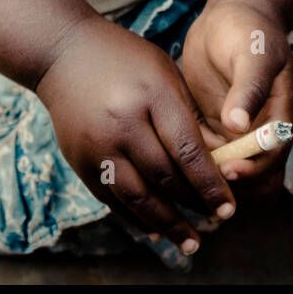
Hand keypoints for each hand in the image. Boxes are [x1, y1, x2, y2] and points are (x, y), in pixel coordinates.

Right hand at [35, 16, 237, 253]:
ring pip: (138, 197)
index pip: (187, 150)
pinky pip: (112, 199)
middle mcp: (122, 122)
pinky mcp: (80, 160)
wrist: (64, 52)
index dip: (210, 184)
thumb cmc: (125, 58)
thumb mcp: (165, 72)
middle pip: (165, 177)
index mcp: (151, 93)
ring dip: (168, 224)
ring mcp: (97, 144)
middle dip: (194, 204)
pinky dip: (136, 217)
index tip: (229, 206)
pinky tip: (156, 228)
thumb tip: (218, 164)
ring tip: (191, 241)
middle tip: (217, 220)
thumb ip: (190, 117)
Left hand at [180, 0, 292, 200]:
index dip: (253, 170)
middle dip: (229, 182)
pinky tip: (172, 136)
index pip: (272, 159)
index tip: (228, 168)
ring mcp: (234, 132)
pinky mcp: (211, 126)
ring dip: (207, 170)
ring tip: (182, 150)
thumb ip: (249, 87)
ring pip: (224, 170)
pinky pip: (203, 153)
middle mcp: (259, 132)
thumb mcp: (254, 53)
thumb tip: (239, 124)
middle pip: (253, 179)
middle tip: (200, 169)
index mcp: (278, 118)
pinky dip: (191, 154)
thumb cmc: (250, 30)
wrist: (230, 16)